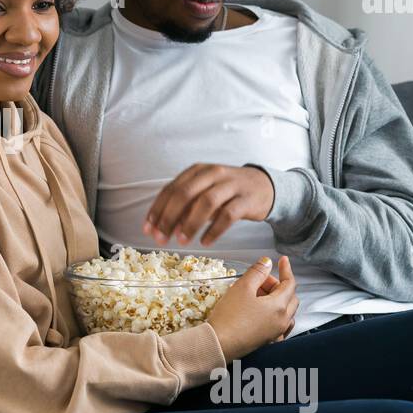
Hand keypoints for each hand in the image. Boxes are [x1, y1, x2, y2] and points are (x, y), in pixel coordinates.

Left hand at [142, 163, 274, 246]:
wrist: (264, 186)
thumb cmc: (227, 192)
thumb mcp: (204, 193)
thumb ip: (185, 207)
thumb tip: (164, 228)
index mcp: (197, 171)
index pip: (171, 189)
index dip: (157, 210)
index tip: (148, 229)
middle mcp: (212, 173)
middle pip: (185, 194)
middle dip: (169, 218)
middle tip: (161, 238)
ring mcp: (231, 185)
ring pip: (206, 203)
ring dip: (190, 224)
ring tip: (182, 241)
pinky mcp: (246, 199)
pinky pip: (228, 215)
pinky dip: (214, 230)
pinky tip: (205, 242)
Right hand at [207, 256, 298, 360]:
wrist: (218, 344)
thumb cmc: (229, 318)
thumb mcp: (242, 288)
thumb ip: (257, 272)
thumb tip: (267, 263)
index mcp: (279, 307)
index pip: (290, 283)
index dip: (286, 269)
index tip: (282, 260)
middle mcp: (282, 321)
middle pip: (289, 297)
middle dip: (277, 285)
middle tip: (260, 280)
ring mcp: (276, 334)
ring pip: (286, 312)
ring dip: (276, 300)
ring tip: (257, 296)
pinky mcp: (268, 342)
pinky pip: (280, 326)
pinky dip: (275, 316)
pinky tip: (262, 314)